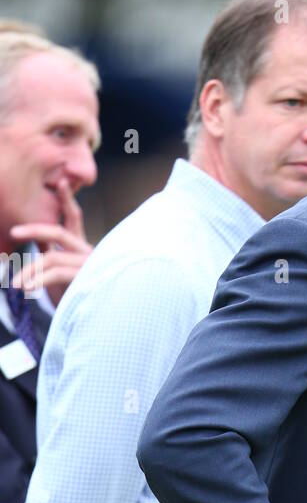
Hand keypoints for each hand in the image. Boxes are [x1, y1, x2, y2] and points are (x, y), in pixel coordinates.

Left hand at [10, 177, 92, 306]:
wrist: (98, 321)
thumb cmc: (77, 298)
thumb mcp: (62, 276)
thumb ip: (52, 260)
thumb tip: (35, 253)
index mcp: (83, 248)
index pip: (74, 218)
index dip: (68, 199)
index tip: (62, 180)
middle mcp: (89, 253)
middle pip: (58, 233)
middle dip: (34, 229)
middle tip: (13, 231)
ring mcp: (88, 266)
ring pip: (51, 257)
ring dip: (29, 271)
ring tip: (17, 284)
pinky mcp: (85, 279)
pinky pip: (55, 273)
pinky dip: (37, 280)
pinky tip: (27, 289)